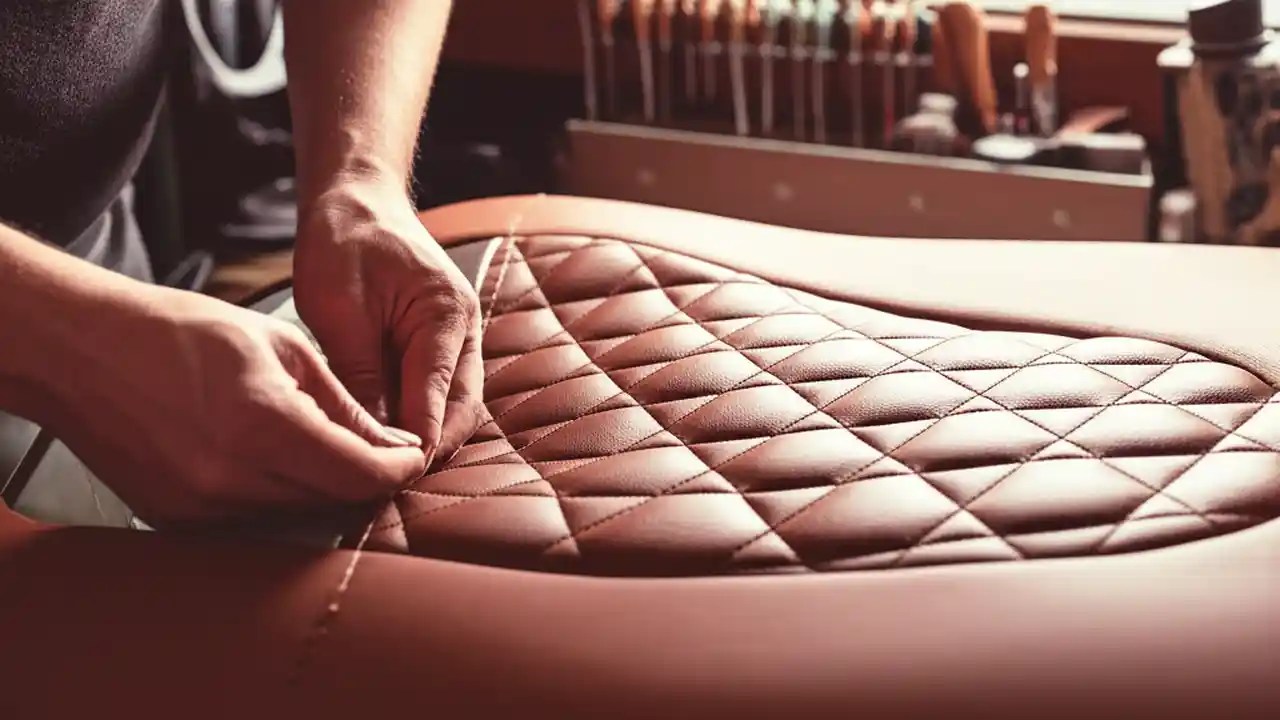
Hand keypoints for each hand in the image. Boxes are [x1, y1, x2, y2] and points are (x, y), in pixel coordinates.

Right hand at [38, 288, 426, 527]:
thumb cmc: (181, 332)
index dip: (397, 468)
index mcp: (264, 424)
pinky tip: (272, 459)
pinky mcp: (175, 520)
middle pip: (333, 501)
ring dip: (322, 488)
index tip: (410, 454)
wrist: (84, 352)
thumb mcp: (281, 347)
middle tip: (378, 447)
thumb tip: (393, 443)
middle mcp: (230, 477)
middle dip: (366, 477)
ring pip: (295, 515)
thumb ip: (343, 403)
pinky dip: (276, 496)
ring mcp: (199, 506)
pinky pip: (250, 521)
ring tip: (321, 444)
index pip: (359, 476)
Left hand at [292, 181, 484, 466]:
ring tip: (385, 473)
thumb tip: (364, 437)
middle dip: (428, 450)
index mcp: (445, 315)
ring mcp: (458, 337)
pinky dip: (418, 419)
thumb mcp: (338, 307)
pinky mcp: (440, 344)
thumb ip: (358, 373)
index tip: (382, 479)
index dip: (412, 443)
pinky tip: (386, 441)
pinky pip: (437, 393)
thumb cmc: (345, 239)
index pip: (436, 397)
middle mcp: (463, 330)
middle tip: (385, 487)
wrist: (357, 199)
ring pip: (454, 407)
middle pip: (460, 410)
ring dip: (426, 439)